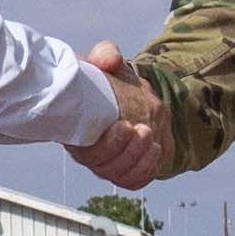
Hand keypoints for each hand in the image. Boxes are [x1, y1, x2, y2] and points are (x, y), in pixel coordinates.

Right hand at [70, 41, 172, 188]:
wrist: (120, 93)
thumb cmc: (106, 78)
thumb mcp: (103, 60)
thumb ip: (105, 55)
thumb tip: (111, 61)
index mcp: (78, 132)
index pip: (90, 152)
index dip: (109, 145)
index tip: (124, 124)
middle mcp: (92, 152)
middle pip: (108, 167)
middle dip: (128, 151)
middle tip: (142, 129)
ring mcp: (110, 163)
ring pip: (123, 175)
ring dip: (139, 160)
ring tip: (150, 138)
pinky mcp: (129, 166)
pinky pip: (135, 180)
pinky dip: (146, 170)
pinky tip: (155, 150)